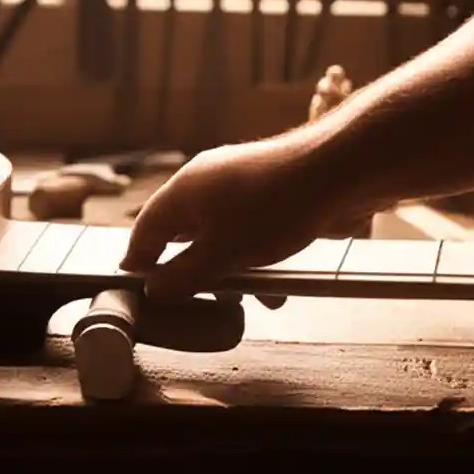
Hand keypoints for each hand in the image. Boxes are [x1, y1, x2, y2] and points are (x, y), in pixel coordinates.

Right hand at [119, 133, 374, 300]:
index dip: (139, 261)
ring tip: (249, 297)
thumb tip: (155, 290)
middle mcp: (207, 183)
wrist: (337, 173)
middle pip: (184, 234)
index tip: (136, 288)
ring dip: (232, 270)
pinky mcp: (271, 193)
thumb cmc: (273, 209)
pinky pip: (252, 232)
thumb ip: (183, 277)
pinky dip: (258, 257)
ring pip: (222, 236)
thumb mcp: (221, 254)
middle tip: (197, 299)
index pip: (145, 228)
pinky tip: (279, 285)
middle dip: (193, 271)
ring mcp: (241, 186)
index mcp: (184, 191)